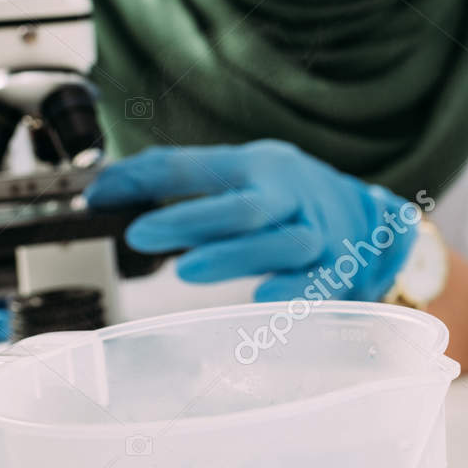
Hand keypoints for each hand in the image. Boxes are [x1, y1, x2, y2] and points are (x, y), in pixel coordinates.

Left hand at [85, 140, 419, 303]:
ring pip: (284, 243)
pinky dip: (295, 292)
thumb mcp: (236, 174)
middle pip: (246, 206)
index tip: (98, 197)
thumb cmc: (282, 198)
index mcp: (257, 166)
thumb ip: (172, 180)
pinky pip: (319, 283)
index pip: (196, 167)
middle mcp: (291, 196)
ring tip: (187, 269)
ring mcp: (318, 235)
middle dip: (193, 220)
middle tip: (140, 233)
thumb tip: (99, 192)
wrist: (368, 215)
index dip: (146, 179)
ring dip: (236, 255)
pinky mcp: (338, 273)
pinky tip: (264, 301)